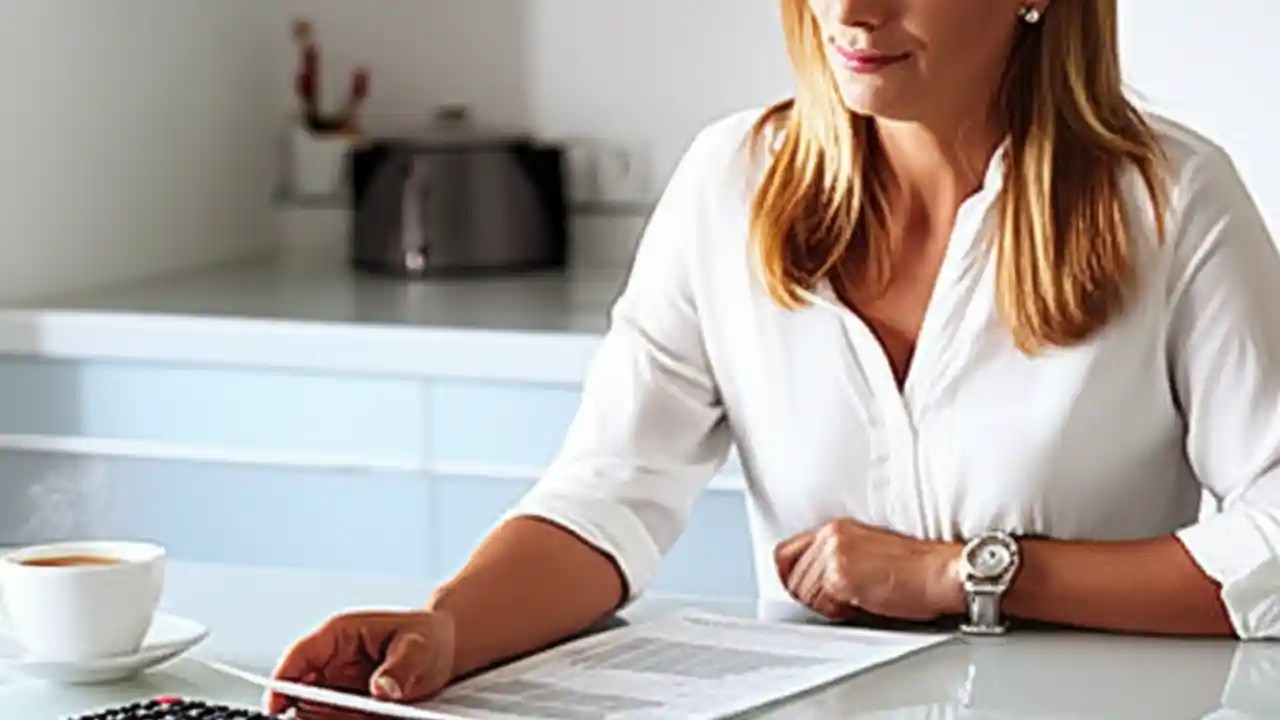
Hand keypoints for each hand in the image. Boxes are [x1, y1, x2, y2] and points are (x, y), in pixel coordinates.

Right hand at [267, 610, 456, 715]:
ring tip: (364, 713)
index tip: (277, 707)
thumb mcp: (418, 647)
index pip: (297, 657)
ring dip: (329, 718)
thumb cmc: (428, 636)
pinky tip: (370, 717)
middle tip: (331, 717)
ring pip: (316, 710)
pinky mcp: (349, 704)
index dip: (281, 682)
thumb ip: (399, 667)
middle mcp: (331, 660)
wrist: (444, 649)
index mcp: (339, 634)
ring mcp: (338, 684)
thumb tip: (381, 689)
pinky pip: (336, 718)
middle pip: (300, 690)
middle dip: (305, 711)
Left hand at [775, 519, 964, 621]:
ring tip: (856, 602)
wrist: (940, 572)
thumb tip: (813, 582)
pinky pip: (822, 605)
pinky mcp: (841, 576)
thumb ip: (835, 558)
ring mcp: (834, 556)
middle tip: (840, 602)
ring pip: (804, 594)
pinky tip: (862, 604)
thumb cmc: (915, 567)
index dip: (788, 576)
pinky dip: (838, 612)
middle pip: (792, 578)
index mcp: (835, 528)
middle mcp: (831, 537)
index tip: (797, 589)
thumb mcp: (868, 550)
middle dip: (811, 597)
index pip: (786, 552)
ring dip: (826, 606)